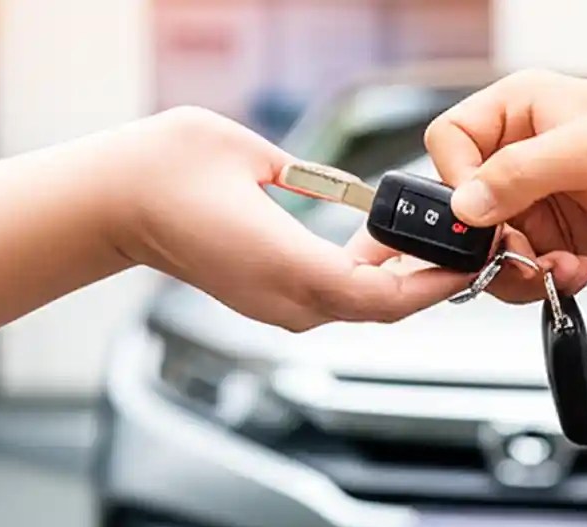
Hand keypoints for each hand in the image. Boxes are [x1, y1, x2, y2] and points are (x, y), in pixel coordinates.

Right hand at [102, 107, 586, 330]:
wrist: (113, 203)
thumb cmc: (168, 171)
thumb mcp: (255, 157)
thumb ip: (317, 182)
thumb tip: (358, 195)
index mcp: (290, 269)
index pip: (386, 296)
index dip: (437, 283)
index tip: (473, 261)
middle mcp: (287, 301)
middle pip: (383, 308)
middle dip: (431, 282)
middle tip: (469, 247)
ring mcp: (275, 308)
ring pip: (360, 307)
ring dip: (401, 281)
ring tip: (436, 242)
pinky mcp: (266, 301)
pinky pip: (334, 299)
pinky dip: (367, 279)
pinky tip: (384, 247)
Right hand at [424, 69, 586, 270]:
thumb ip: (518, 174)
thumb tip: (466, 204)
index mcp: (518, 110)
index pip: (449, 141)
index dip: (458, 182)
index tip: (484, 214)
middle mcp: (520, 152)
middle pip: (463, 203)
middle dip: (489, 239)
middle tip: (517, 254)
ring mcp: (535, 196)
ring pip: (488, 244)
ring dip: (517, 267)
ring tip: (555, 266)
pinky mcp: (554, 233)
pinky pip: (521, 266)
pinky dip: (541, 278)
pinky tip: (575, 268)